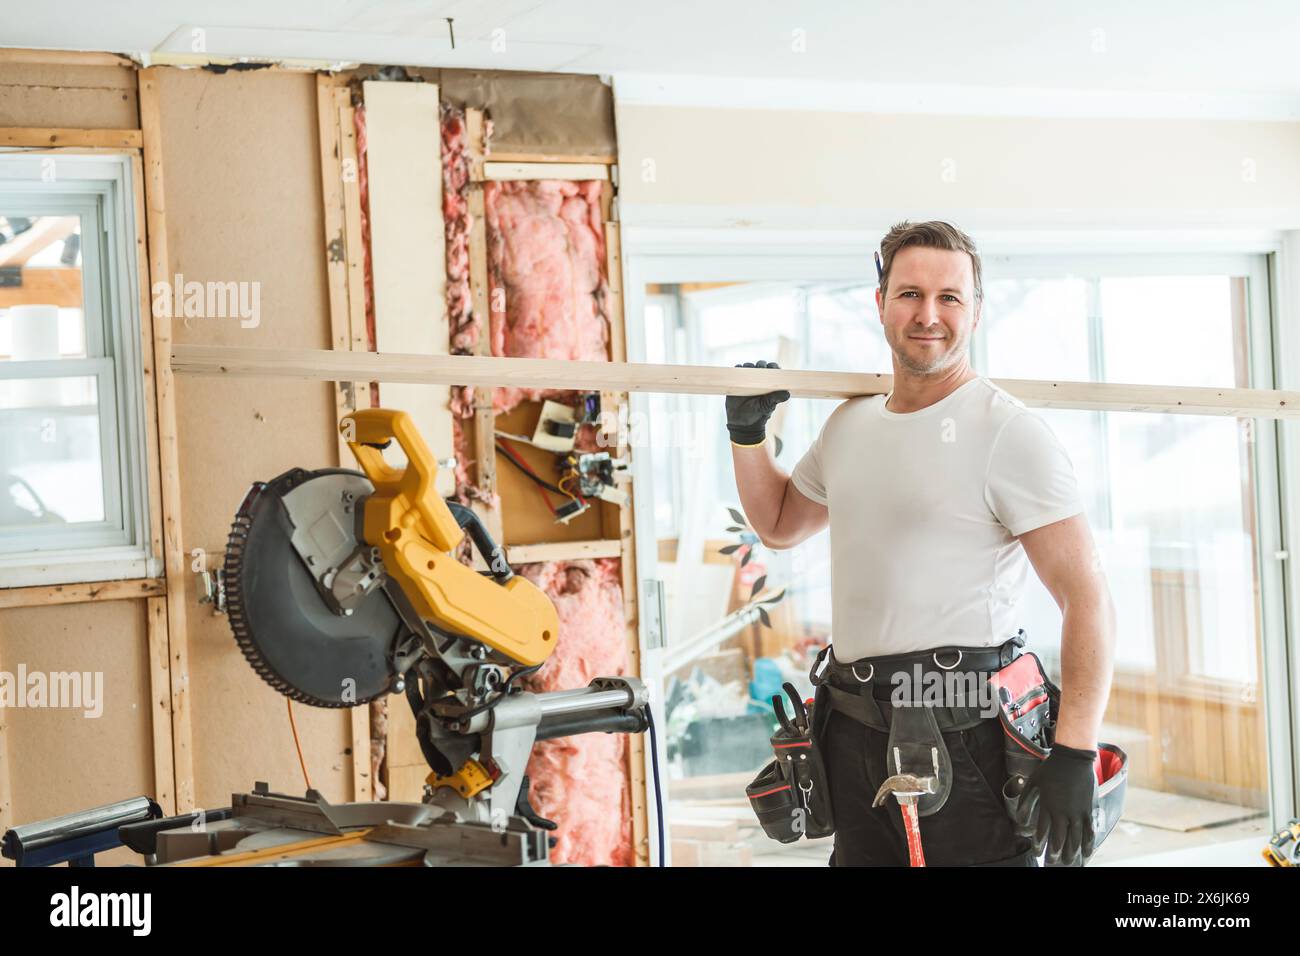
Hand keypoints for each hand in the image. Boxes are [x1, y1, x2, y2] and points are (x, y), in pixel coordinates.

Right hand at [726, 361, 790, 445]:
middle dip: (761, 364)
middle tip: (760, 368)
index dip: (773, 366)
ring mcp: (747, 380)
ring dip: (749, 366)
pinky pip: (737, 370)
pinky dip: (738, 368)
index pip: (773, 370)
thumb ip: (776, 399)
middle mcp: (759, 380)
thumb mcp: (767, 406)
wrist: (742, 423)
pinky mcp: (737, 382)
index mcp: (769, 384)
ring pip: (748, 366)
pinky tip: (739, 372)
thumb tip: (787, 393)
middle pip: (760, 365)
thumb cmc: (758, 414)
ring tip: (748, 373)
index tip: (771, 367)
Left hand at [1014, 743, 1097, 864]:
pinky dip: (1089, 843)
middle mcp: (1063, 811)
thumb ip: (1025, 801)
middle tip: (1051, 864)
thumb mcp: (1033, 782)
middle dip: (1054, 853)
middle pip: (1059, 838)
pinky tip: (1087, 852)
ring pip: (1075, 838)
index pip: (1042, 831)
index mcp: (1048, 805)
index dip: (1039, 844)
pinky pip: (1090, 830)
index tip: (1036, 853)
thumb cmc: (1050, 770)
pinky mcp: (1089, 809)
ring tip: (1068, 863)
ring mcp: (1078, 811)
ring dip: (1072, 852)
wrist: (1073, 758)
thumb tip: (1019, 819)